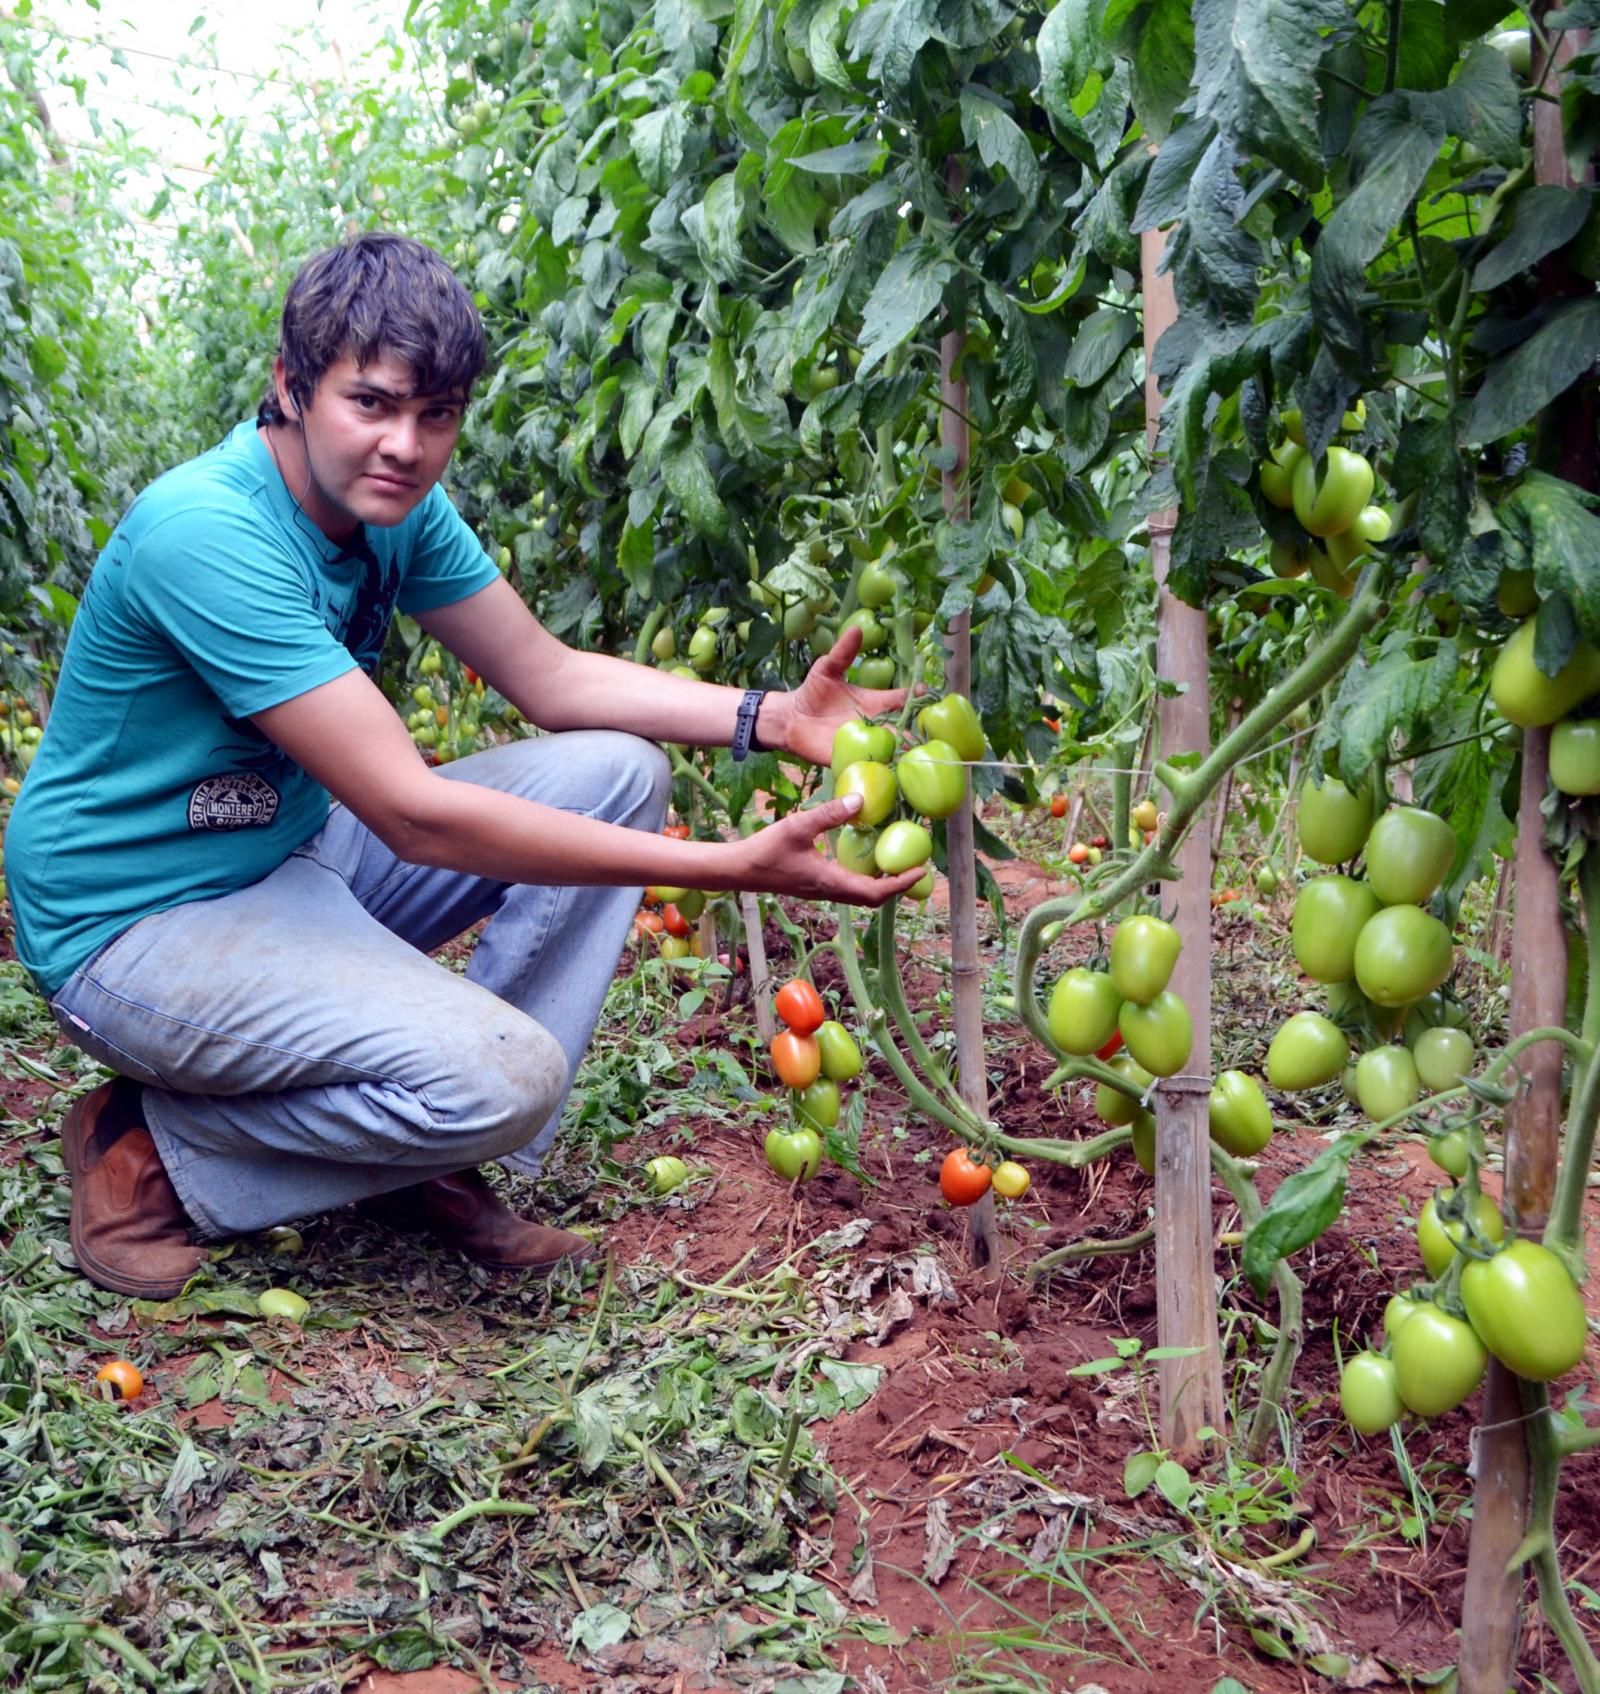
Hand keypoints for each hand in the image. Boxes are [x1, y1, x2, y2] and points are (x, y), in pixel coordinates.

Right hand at [734, 792, 925, 907]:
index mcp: (830, 881)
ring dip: (880, 885)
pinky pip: (847, 889)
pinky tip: (864, 860)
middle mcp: (829, 891)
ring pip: (859, 895)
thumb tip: (861, 799)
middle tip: (912, 868)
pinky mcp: (814, 887)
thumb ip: (830, 813)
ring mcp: (821, 892)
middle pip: (871, 898)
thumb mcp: (799, 825)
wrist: (740, 870)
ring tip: (895, 865)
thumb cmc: (766, 849)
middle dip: (895, 887)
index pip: (874, 891)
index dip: (899, 884)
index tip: (919, 871)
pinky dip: (864, 880)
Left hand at [770, 623, 914, 765]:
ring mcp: (866, 743)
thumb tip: (856, 628)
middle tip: (934, 730)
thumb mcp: (827, 669)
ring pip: (892, 748)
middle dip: (919, 729)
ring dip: (905, 751)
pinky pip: (871, 764)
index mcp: (875, 702)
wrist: (791, 720)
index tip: (928, 693)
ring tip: (919, 753)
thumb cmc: (812, 692)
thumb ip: (842, 653)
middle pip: (904, 727)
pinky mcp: (852, 758)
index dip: (916, 697)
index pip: (902, 700)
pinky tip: (894, 769)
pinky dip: (882, 767)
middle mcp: (876, 724)